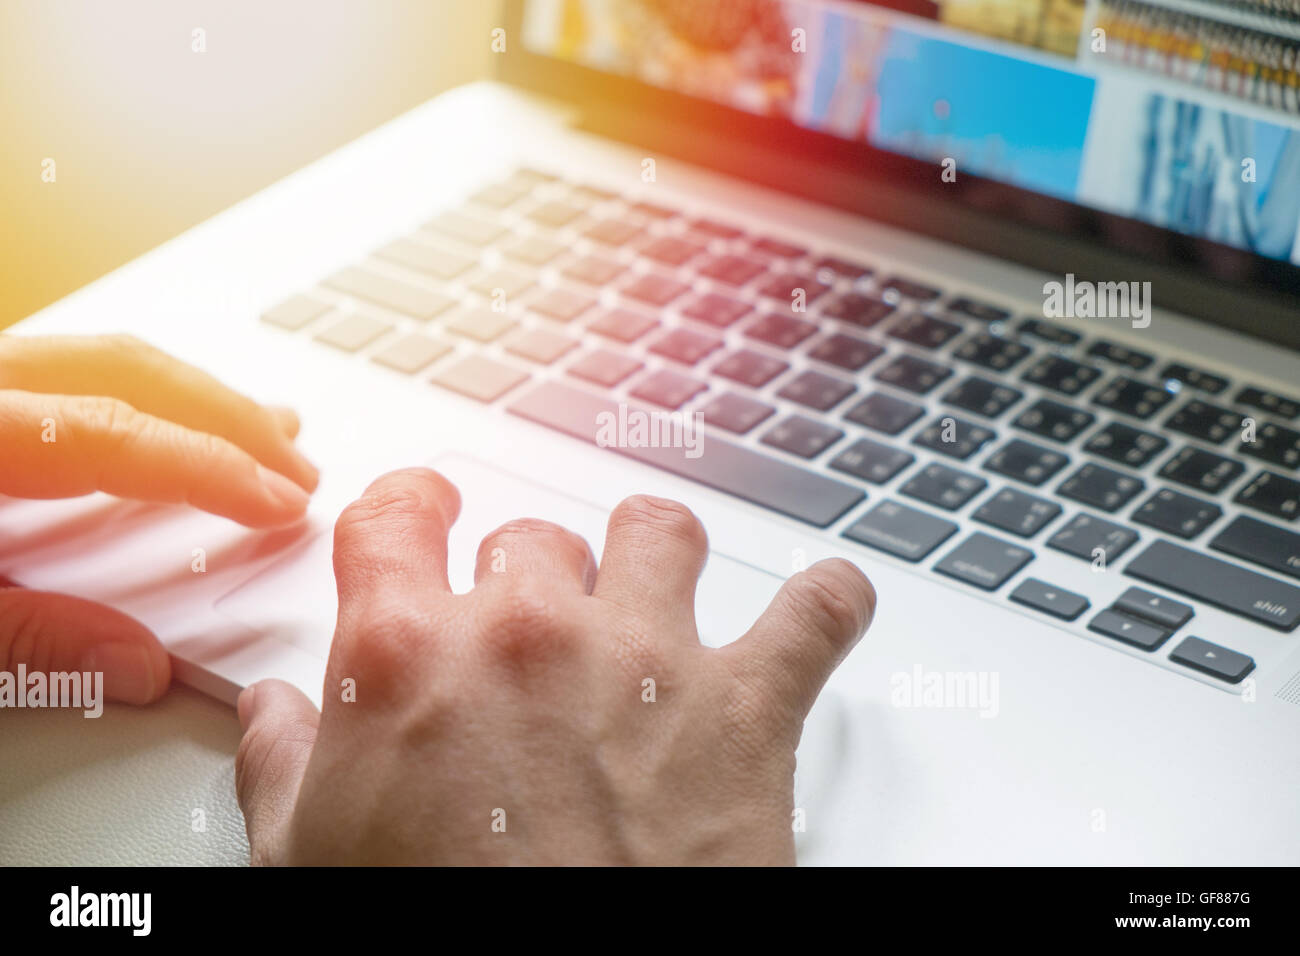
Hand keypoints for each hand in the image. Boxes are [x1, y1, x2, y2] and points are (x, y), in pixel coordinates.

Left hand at [0, 333, 317, 703]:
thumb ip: (27, 639)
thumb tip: (134, 661)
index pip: (119, 433)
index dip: (215, 468)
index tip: (281, 501)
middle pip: (131, 373)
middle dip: (233, 420)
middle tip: (297, 469)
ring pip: (107, 359)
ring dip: (199, 398)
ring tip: (264, 431)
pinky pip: (78, 369)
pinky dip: (146, 396)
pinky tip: (171, 422)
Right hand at [235, 468, 874, 864]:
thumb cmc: (440, 932)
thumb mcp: (314, 863)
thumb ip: (283, 768)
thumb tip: (273, 715)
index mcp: (407, 659)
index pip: (395, 521)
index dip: (409, 509)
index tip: (427, 512)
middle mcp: (527, 636)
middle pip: (531, 540)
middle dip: (532, 579)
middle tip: (537, 634)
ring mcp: (642, 661)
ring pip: (658, 533)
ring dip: (655, 556)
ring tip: (656, 593)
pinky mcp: (747, 709)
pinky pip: (815, 615)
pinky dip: (830, 604)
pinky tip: (829, 605)